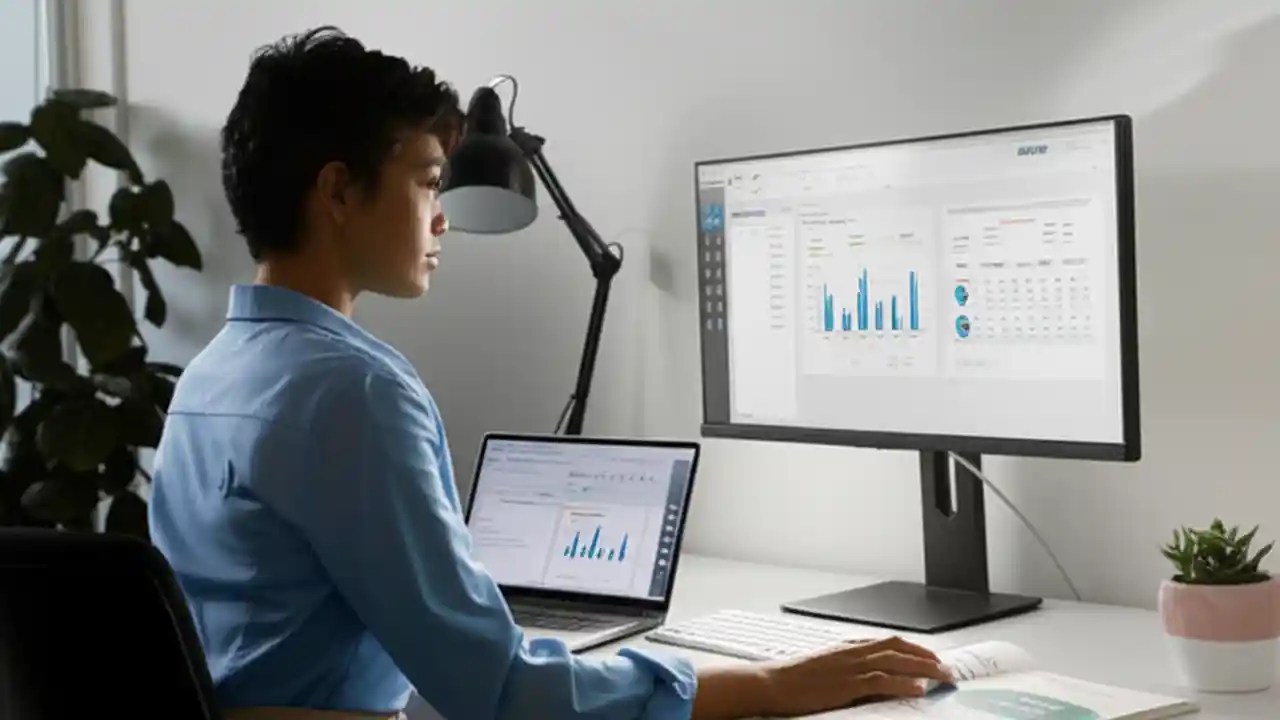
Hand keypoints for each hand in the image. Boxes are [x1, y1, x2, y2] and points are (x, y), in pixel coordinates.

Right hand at [759, 636, 952, 716]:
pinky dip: (903, 683)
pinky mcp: (846, 684)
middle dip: (926, 656)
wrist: (771, 683)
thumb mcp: (824, 667)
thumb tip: (869, 678)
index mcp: (847, 646)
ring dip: (923, 668)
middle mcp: (852, 652)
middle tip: (946, 667)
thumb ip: (847, 667)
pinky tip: (918, 688)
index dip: (914, 647)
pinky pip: (881, 681)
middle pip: (898, 648)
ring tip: (942, 676)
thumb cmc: (793, 679)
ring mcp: (850, 667)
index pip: (888, 641)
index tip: (930, 655)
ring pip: (895, 662)